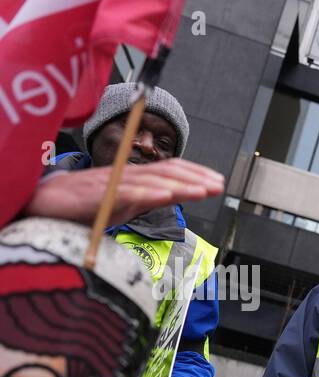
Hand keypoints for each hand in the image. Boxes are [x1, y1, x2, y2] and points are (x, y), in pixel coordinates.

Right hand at [23, 159, 225, 227]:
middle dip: (195, 177)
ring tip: (203, 190)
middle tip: (219, 185)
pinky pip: (127, 193)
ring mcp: (112, 183)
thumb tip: (174, 198)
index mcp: (133, 178)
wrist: (42, 203)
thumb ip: (148, 201)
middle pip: (166, 172)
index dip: (194, 174)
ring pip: (151, 181)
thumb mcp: (124, 205)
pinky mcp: (98, 195)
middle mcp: (125, 175)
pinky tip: (167, 196)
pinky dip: (149, 194)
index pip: (168, 170)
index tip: (216, 182)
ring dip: (180, 186)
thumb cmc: (83, 205)